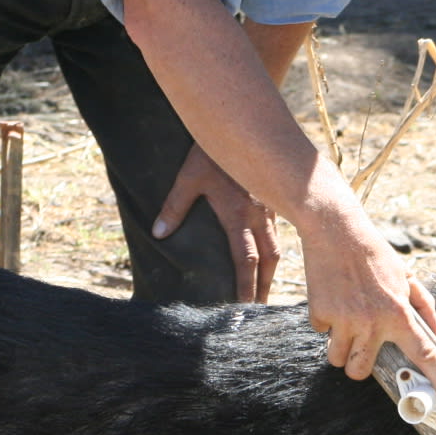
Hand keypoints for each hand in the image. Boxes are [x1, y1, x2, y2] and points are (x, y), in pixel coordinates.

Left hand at [153, 143, 280, 302]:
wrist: (241, 121)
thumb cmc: (209, 150)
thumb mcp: (188, 178)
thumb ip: (173, 208)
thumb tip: (158, 234)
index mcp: (239, 215)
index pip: (246, 261)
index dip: (246, 288)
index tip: (244, 310)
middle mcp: (259, 216)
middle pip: (268, 262)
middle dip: (263, 289)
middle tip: (258, 313)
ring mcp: (269, 209)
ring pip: (276, 249)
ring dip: (270, 275)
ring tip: (264, 295)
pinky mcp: (272, 202)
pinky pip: (276, 234)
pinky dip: (272, 253)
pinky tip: (268, 262)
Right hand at [301, 211, 435, 403]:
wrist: (336, 232)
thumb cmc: (374, 254)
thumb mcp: (406, 276)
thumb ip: (424, 306)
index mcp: (399, 313)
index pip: (424, 352)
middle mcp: (373, 322)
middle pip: (361, 372)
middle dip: (358, 364)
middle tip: (360, 344)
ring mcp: (345, 321)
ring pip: (338, 360)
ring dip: (340, 347)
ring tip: (344, 320)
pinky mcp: (321, 314)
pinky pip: (321, 334)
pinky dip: (325, 322)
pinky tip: (331, 299)